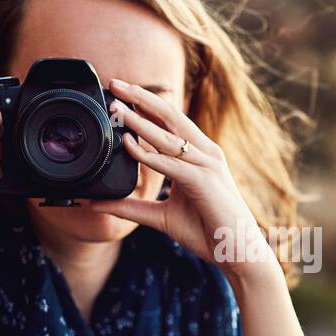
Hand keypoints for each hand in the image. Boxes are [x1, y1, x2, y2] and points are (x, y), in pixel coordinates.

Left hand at [88, 78, 278, 280]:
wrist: (238, 253)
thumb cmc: (208, 232)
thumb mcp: (160, 217)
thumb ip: (131, 207)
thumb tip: (97, 203)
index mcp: (199, 156)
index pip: (170, 122)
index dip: (145, 105)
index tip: (120, 93)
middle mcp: (205, 153)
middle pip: (170, 116)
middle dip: (141, 97)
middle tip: (114, 83)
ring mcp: (206, 165)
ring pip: (168, 135)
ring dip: (140, 120)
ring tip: (116, 107)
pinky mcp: (204, 181)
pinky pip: (170, 163)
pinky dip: (147, 153)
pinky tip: (128, 144)